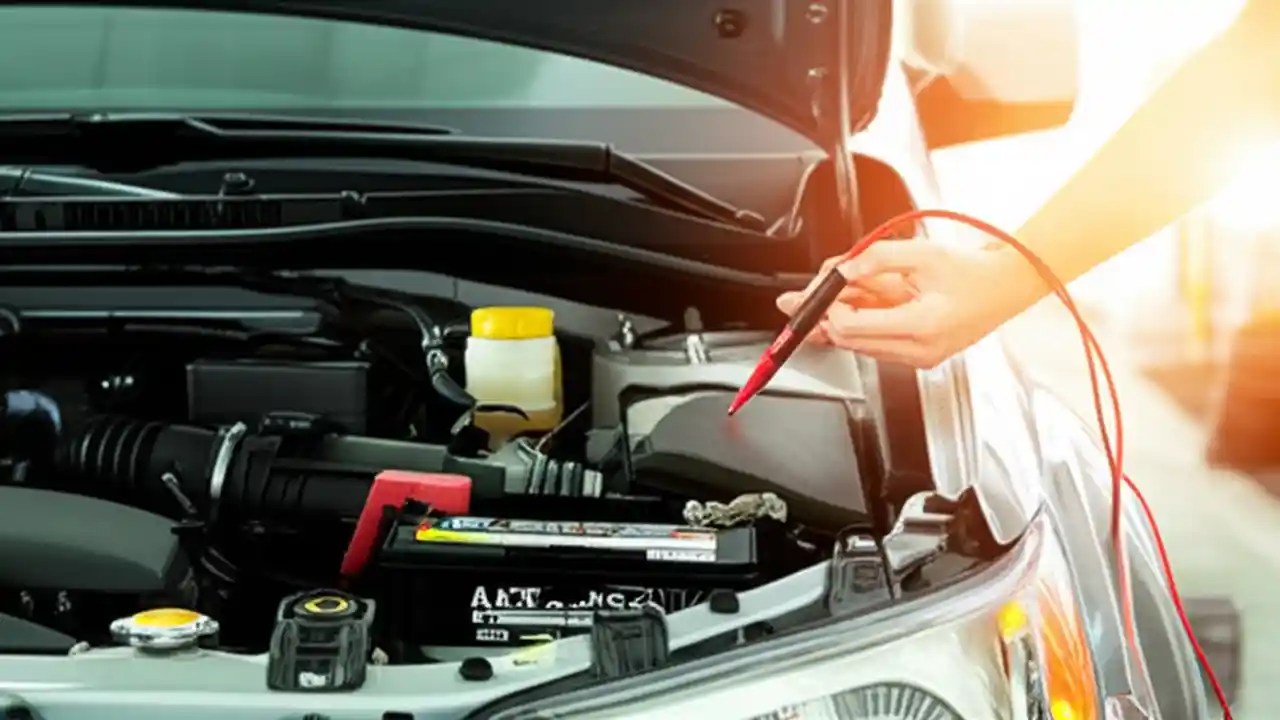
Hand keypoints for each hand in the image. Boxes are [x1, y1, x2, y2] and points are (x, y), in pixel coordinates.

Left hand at [775, 239, 1040, 367]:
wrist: (1005, 288)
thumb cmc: (973, 271)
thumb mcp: (923, 253)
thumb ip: (877, 258)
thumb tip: (841, 268)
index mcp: (922, 325)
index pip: (852, 327)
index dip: (827, 307)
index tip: (821, 286)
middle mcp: (919, 350)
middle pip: (849, 340)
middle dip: (826, 314)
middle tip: (808, 291)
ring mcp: (917, 358)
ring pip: (858, 344)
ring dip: (842, 317)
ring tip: (840, 288)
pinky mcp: (916, 357)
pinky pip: (874, 343)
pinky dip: (860, 322)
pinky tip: (858, 301)